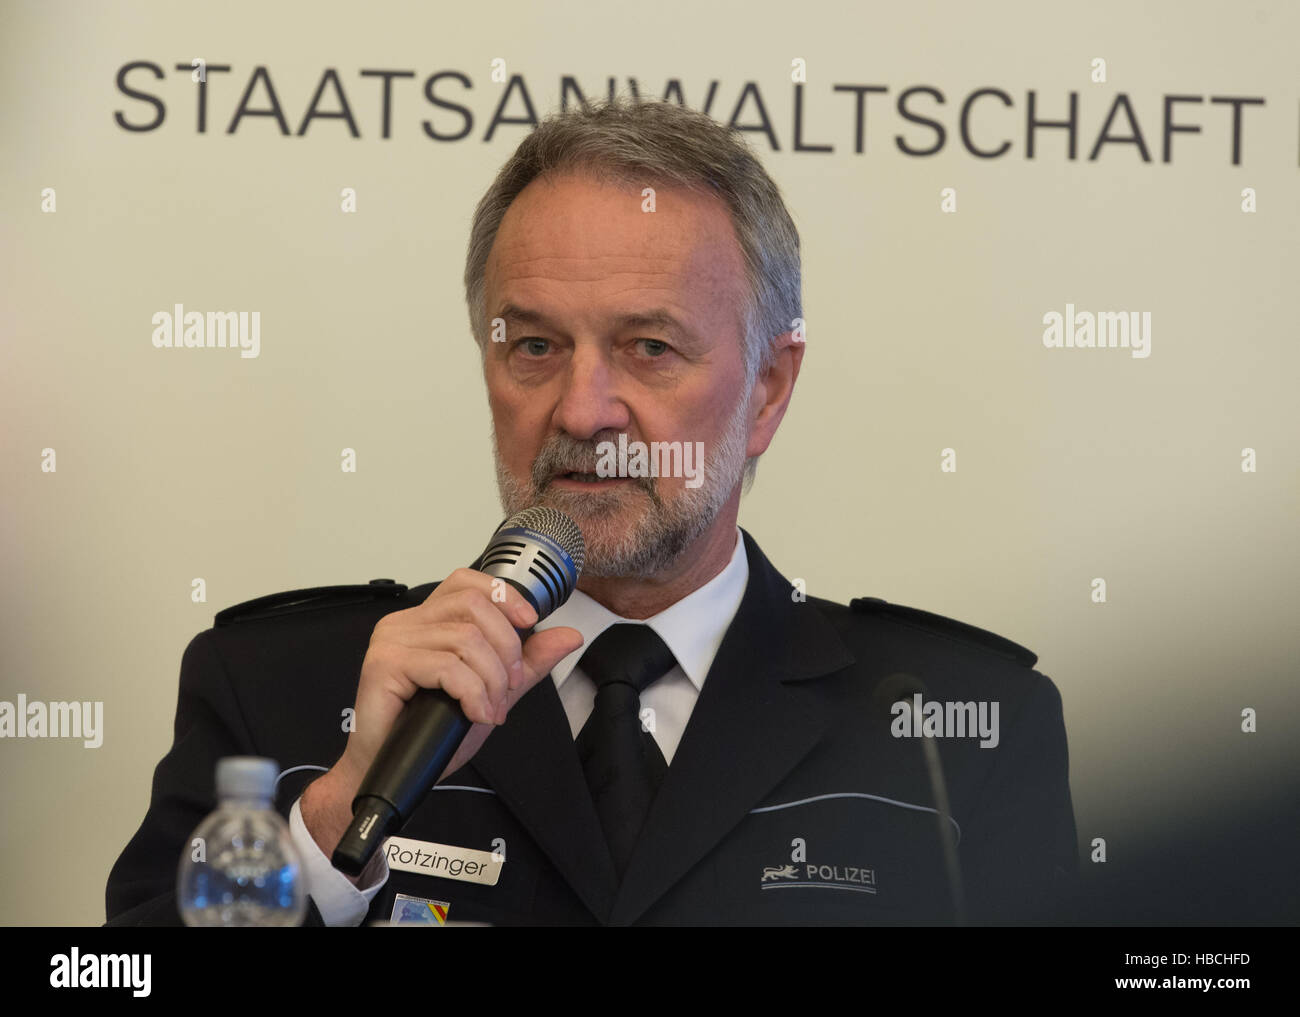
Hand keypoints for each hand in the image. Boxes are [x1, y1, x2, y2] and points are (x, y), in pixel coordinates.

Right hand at [302, 569, 583, 864]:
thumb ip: (528, 662)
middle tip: (508, 687)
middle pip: (473, 605)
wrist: (392, 772)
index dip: (505, 596)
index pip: (468, 582)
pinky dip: (472, 692)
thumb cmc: (430, 734)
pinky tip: (475, 713)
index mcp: (427, 620)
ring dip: (490, 680)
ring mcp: (392, 641)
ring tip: (489, 708)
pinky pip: (447, 667)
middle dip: (506, 647)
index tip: (529, 623)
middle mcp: (406, 623)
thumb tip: (570, 635)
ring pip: (466, 638)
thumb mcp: (493, 690)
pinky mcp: (385, 665)